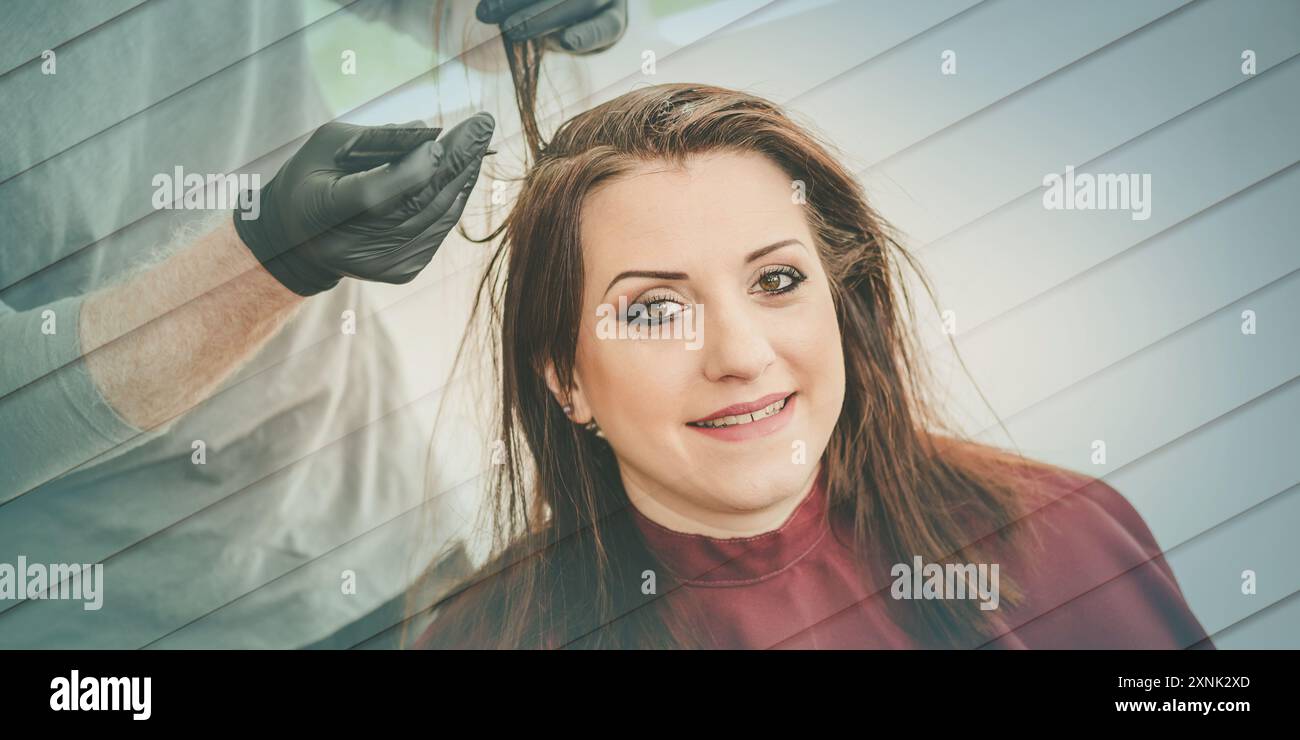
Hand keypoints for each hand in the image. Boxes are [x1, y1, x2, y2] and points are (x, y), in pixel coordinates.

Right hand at [233, 113, 495, 295]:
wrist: (300, 239)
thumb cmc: (314, 177)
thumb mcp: (330, 144)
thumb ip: (378, 137)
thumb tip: (431, 131)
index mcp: (322, 213)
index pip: (375, 195)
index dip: (412, 169)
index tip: (440, 136)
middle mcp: (352, 247)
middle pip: (416, 204)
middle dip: (454, 160)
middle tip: (482, 124)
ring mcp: (380, 265)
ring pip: (436, 217)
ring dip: (462, 177)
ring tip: (479, 142)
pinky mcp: (401, 271)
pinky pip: (439, 230)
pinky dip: (454, 200)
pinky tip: (465, 174)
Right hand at [476, 0, 627, 53]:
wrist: (563, 2)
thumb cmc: (566, 28)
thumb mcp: (564, 39)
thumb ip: (556, 40)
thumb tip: (528, 38)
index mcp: (612, 18)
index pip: (606, 26)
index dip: (587, 34)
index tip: (567, 42)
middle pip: (577, 2)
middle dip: (541, 17)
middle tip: (512, 31)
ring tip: (486, 13)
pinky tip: (488, 0)